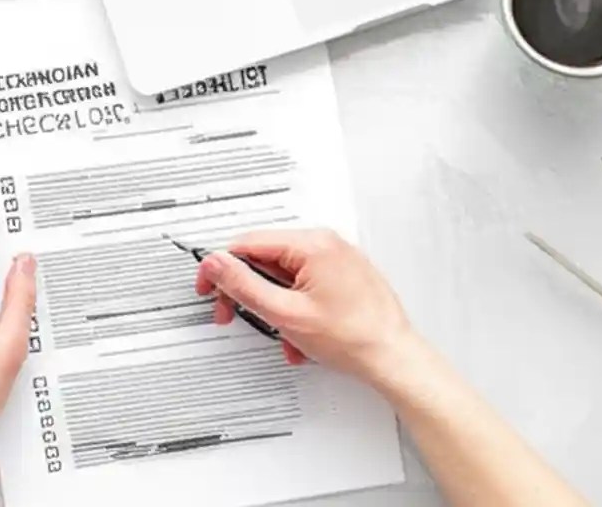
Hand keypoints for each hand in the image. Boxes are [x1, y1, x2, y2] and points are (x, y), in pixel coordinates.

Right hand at [195, 229, 413, 384]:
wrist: (393, 358)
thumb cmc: (353, 338)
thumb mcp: (285, 314)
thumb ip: (244, 286)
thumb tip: (217, 264)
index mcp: (312, 244)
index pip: (248, 244)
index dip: (221, 268)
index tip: (208, 288)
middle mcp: (326, 244)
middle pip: (266, 259)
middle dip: (249, 293)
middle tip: (234, 314)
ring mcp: (337, 259)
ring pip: (284, 277)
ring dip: (274, 307)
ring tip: (283, 335)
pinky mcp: (343, 276)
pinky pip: (305, 286)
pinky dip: (294, 310)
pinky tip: (300, 336)